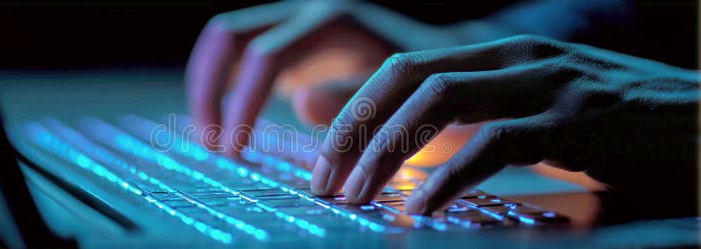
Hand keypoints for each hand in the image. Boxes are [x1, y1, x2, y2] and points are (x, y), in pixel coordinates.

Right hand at [186, 1, 487, 155]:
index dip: (242, 102)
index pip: (265, 56)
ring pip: (226, 41)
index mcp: (331, 20)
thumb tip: (298, 102)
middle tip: (212, 144)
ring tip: (214, 139)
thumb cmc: (426, 87)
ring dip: (209, 87)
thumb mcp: (399, 97)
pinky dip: (227, 88)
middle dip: (209, 89)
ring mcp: (294, 24)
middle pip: (227, 36)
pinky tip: (234, 127)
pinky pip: (241, 57)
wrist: (442, 66)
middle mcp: (306, 12)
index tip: (236, 149)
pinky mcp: (291, 45)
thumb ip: (353, 99)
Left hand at [310, 35, 699, 214]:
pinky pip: (496, 144)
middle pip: (407, 79)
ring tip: (356, 197)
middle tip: (324, 183)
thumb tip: (404, 155)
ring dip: (387, 151)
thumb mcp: (530, 117)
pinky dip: (451, 178)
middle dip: (354, 130)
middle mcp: (518, 58)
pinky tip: (425, 210)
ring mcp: (549, 86)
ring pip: (440, 102)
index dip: (352, 113)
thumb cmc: (613, 129)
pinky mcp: (580, 124)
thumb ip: (465, 125)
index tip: (323, 162)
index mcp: (500, 55)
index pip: (402, 69)